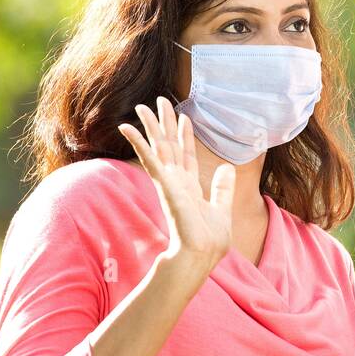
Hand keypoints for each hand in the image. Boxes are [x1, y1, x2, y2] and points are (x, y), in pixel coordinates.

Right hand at [118, 96, 234, 276]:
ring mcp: (168, 182)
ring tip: (142, 106)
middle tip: (160, 101)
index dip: (185, 135)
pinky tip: (128, 128)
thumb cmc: (209, 239)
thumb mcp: (222, 207)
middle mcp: (176, 181)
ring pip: (157, 147)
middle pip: (169, 145)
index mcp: (189, 186)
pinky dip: (139, 142)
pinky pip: (150, 158)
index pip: (186, 154)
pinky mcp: (163, 184)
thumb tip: (227, 168)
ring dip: (150, 126)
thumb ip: (222, 188)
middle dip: (165, 123)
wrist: (202, 254)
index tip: (185, 117)